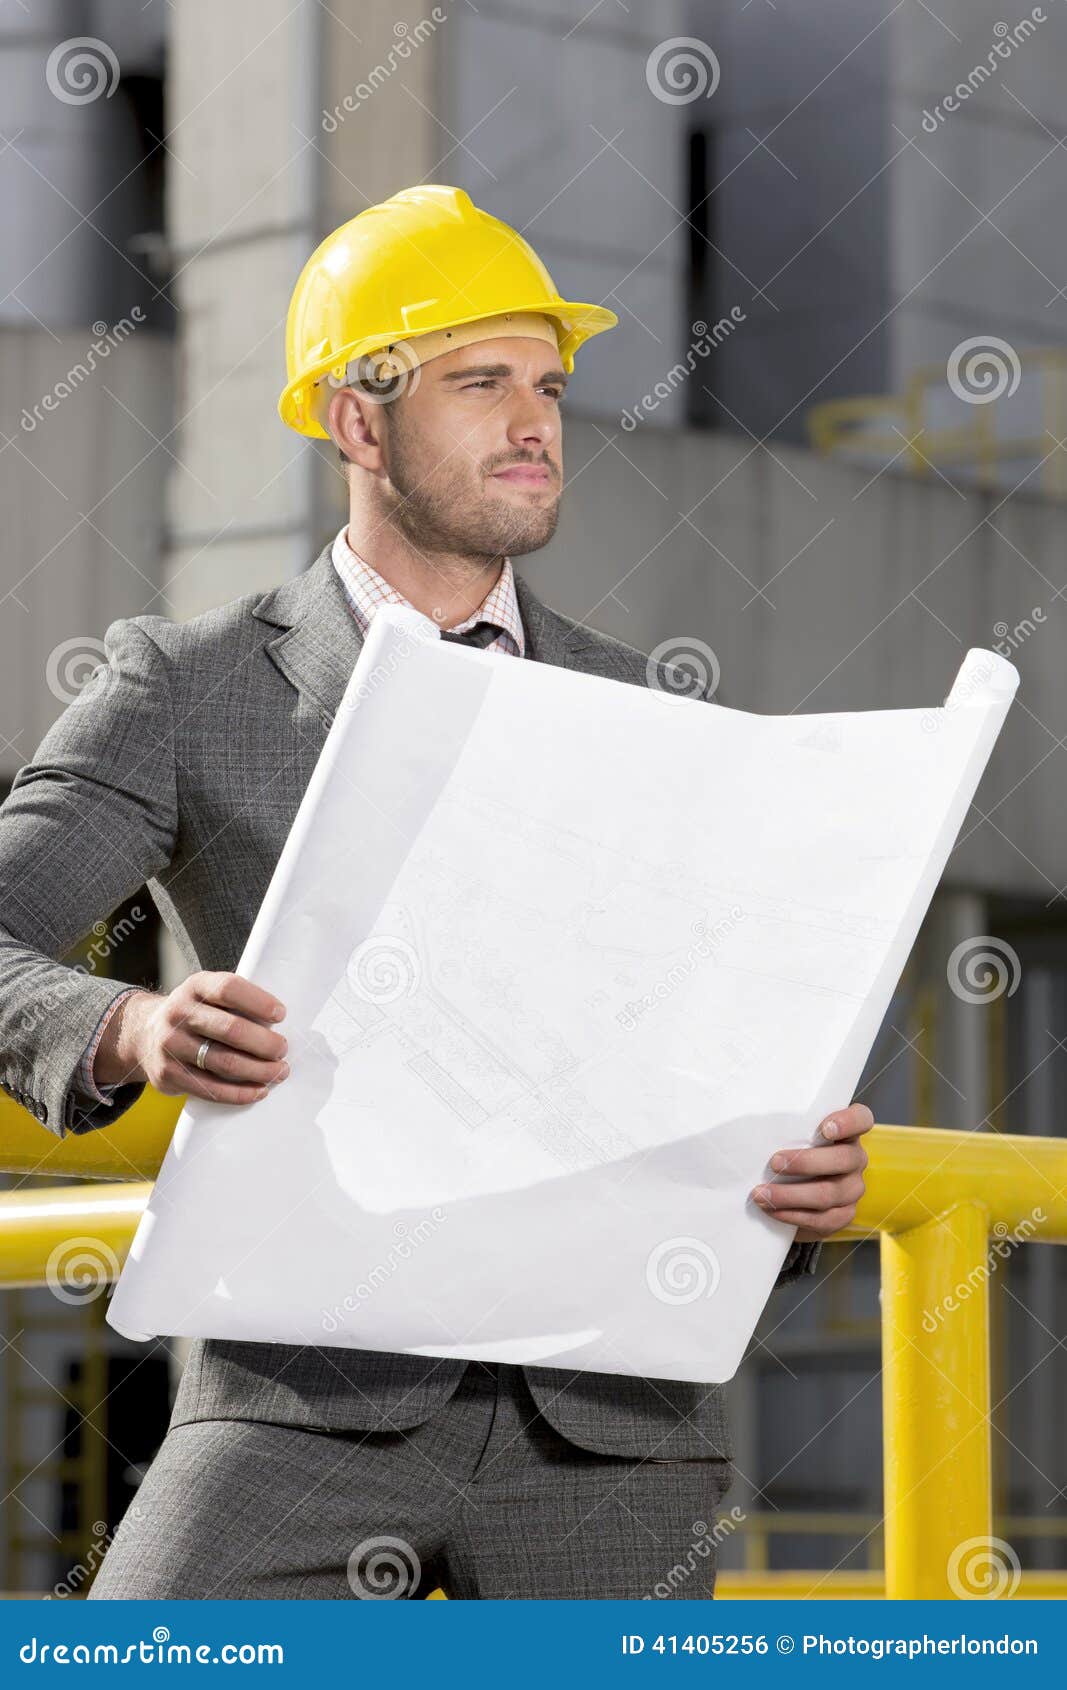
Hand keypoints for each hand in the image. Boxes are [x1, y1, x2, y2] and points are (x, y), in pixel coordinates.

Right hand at [95, 971, 289, 1104]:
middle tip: (283, 1049)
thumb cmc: (195, 1014)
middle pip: (232, 1030)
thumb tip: (279, 1023)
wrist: (144, 1034)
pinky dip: (240, 1093)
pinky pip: (211, 1088)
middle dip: (265, 1043)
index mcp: (195, 986)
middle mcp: (179, 1013)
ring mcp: (171, 1045)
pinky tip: (259, 1091)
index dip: (259, 1002)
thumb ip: (236, 1002)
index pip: (229, 989)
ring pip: (225, 1062)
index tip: (281, 1014)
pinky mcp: (169, 1074)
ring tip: (279, 1071)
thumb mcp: (207, 995)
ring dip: (259, 1071)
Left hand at [751, 1103, 872, 1239]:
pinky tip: (773, 1210)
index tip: (825, 1129)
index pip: (861, 1119)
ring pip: (828, 1193)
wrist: (796, 1194)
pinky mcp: (843, 1215)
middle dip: (805, 1162)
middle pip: (843, 1159)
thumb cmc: (791, 1153)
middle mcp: (855, 1159)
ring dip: (790, 1195)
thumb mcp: (792, 1137)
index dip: (847, 1122)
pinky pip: (822, 1219)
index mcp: (846, 1133)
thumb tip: (751, 1127)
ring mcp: (853, 1188)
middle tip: (774, 1163)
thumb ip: (786, 1130)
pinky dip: (793, 1215)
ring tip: (761, 1194)